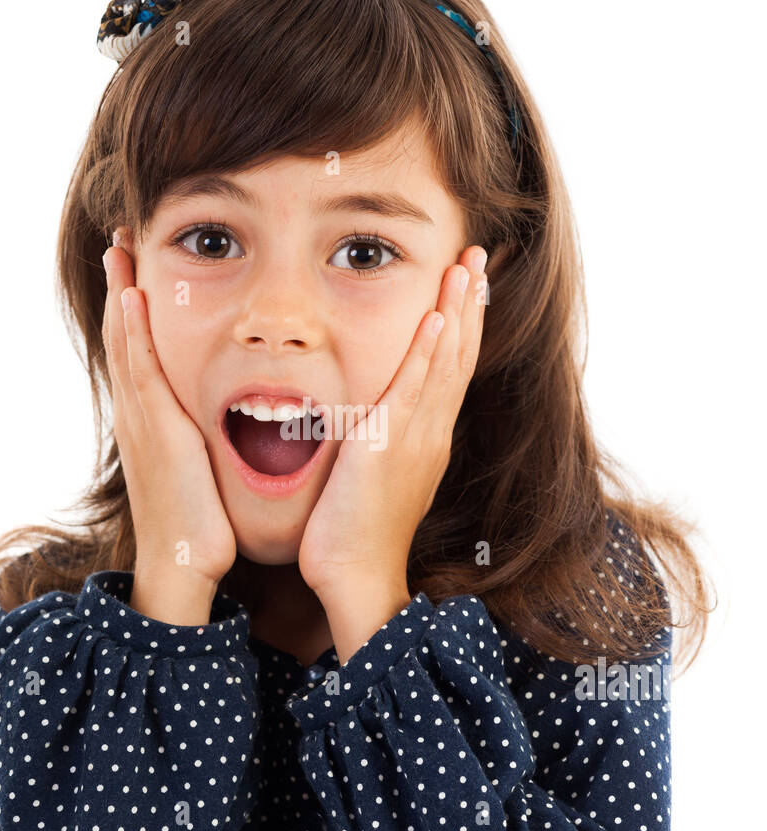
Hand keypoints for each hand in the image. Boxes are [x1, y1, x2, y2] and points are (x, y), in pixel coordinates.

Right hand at [102, 230, 236, 612]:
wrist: (184, 562)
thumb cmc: (201, 523)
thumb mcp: (201, 469)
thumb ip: (210, 438)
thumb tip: (235, 419)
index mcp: (151, 421)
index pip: (139, 350)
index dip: (135, 308)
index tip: (139, 269)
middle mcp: (139, 413)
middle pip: (124, 335)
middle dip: (121, 286)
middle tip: (119, 240)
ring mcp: (142, 418)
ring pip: (126, 342)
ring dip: (122, 291)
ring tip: (118, 247)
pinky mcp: (156, 428)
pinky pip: (141, 368)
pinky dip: (134, 330)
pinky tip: (135, 295)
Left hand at [298, 246, 488, 657]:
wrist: (355, 575)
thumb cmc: (354, 535)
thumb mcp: (373, 477)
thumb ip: (378, 444)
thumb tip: (369, 423)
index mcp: (427, 438)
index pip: (450, 368)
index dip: (460, 323)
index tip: (465, 285)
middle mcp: (431, 432)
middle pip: (459, 355)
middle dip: (469, 303)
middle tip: (477, 256)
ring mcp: (416, 437)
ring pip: (445, 363)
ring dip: (456, 311)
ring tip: (466, 266)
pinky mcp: (389, 444)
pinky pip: (414, 389)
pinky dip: (428, 352)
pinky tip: (436, 319)